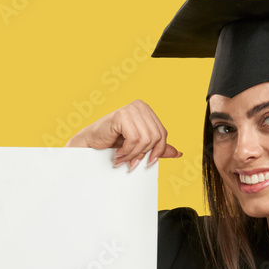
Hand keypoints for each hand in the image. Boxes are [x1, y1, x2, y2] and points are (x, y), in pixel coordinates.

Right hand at [64, 99, 181, 170]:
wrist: (91, 143)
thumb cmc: (113, 142)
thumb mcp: (140, 146)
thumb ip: (158, 148)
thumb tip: (178, 153)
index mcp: (147, 111)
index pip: (163, 134)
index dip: (157, 151)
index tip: (149, 161)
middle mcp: (140, 106)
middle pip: (155, 137)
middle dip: (143, 153)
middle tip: (131, 161)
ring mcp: (131, 109)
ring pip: (145, 140)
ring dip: (132, 154)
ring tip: (122, 157)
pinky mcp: (122, 115)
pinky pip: (134, 139)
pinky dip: (126, 151)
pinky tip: (118, 153)